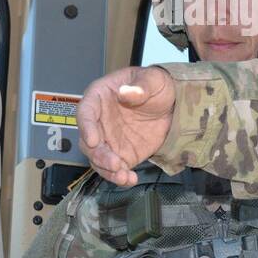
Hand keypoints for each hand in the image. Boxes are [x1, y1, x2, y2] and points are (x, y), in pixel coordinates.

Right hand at [77, 65, 175, 185]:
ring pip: (98, 159)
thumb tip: (126, 93)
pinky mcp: (122, 154)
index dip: (86, 127)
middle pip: (88, 141)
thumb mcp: (152, 79)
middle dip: (98, 155)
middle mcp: (99, 122)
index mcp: (99, 98)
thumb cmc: (154, 85)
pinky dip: (120, 177)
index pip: (85, 112)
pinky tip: (130, 179)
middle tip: (114, 163)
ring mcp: (109, 140)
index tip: (92, 140)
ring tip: (123, 176)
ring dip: (107, 170)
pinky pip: (116, 169)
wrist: (171, 103)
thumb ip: (140, 85)